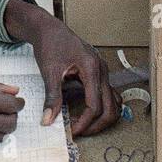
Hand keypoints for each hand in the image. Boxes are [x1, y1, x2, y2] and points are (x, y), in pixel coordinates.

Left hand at [4, 0, 119, 137]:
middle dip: (96, 125)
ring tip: (84, 124)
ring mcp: (103, 71)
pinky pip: (109, 94)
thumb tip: (48, 120)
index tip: (71, 130)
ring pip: (113, 102)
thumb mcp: (49, 71)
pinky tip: (85, 111)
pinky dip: (102, 107)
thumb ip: (52, 97)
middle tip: (79, 132)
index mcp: (91, 68)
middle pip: (110, 107)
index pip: (95, 105)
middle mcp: (102, 69)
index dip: (84, 122)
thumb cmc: (50, 45)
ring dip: (102, 118)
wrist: (49, 29)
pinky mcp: (99, 72)